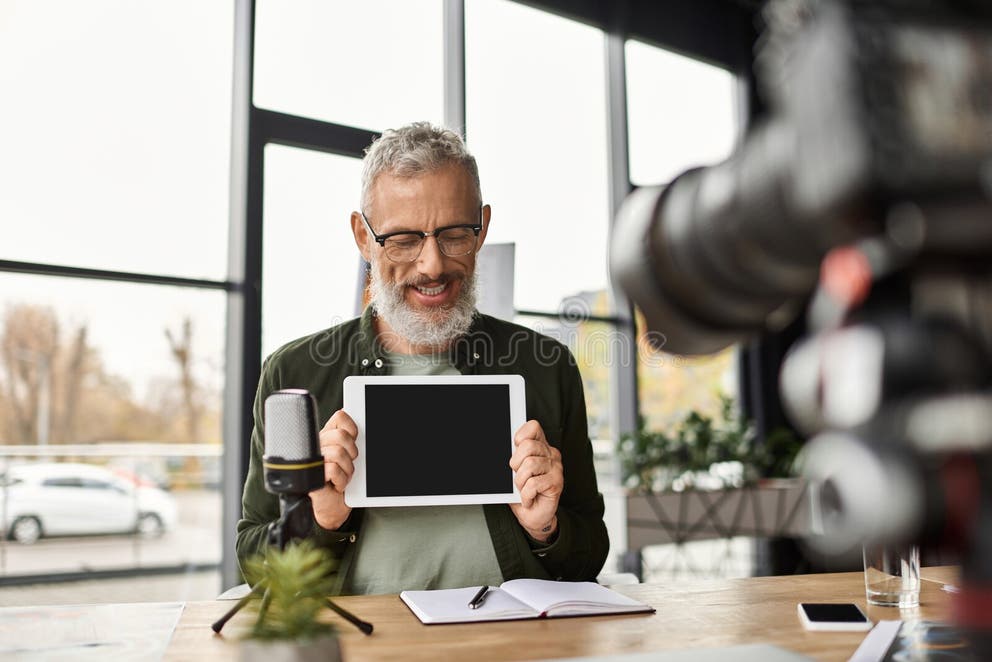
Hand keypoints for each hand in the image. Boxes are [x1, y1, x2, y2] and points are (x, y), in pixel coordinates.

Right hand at [309, 409, 357, 530]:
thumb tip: (358, 428)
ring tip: (342, 476)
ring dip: (347, 469)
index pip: (340, 416)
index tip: (354, 442)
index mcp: (327, 436)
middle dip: (351, 453)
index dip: (352, 430)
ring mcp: (312, 459)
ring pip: (338, 453)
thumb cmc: (341, 479)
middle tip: (347, 464)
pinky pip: (333, 469)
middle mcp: (318, 444)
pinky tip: (336, 484)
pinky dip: (341, 480)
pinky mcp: (311, 474)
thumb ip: (350, 439)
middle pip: (341, 435)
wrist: (333, 505)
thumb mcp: (350, 456)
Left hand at [508, 420, 562, 541]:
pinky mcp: (557, 482)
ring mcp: (556, 468)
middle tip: (518, 476)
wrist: (534, 516)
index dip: (520, 436)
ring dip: (520, 482)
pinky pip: (533, 483)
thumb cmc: (523, 492)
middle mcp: (550, 454)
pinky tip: (528, 498)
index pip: (533, 427)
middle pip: (528, 446)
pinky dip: (525, 494)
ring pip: (529, 465)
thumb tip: (505, 448)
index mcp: (540, 447)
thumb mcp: (514, 471)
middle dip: (516, 464)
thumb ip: (513, 457)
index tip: (515, 450)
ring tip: (523, 489)